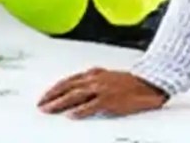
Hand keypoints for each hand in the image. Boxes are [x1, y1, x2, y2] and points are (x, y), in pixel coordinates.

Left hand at [38, 67, 167, 117]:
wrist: (148, 84)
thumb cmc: (130, 83)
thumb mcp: (107, 76)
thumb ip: (92, 80)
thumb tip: (78, 88)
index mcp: (93, 74)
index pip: (68, 81)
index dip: (55, 89)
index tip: (45, 96)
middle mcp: (94, 79)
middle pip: (67, 87)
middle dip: (52, 96)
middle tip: (41, 104)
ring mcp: (101, 89)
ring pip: (75, 95)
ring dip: (60, 103)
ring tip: (50, 110)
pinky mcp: (109, 100)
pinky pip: (90, 106)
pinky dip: (79, 111)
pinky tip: (71, 115)